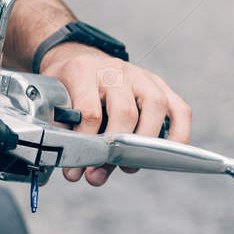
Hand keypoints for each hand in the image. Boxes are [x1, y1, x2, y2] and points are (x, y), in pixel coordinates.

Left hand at [39, 43, 192, 186]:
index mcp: (84, 72)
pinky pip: (180, 109)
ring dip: (145, 143)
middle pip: (125, 112)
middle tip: (98, 174)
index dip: (87, 143)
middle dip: (115, 149)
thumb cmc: (67, 87)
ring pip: (156, 107)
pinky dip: (178, 134)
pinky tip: (167, 155)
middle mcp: (116, 70)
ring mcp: (141, 76)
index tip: (77, 166)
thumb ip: (65, 133)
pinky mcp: (161, 86)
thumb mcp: (54, 103)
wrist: (80, 60)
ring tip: (128, 166)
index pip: (91, 111)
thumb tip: (76, 173)